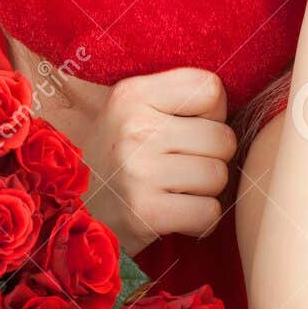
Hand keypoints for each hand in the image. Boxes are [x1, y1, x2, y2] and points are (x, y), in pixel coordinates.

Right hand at [66, 67, 238, 253]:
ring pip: (218, 176)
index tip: (184, 128)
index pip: (211, 89)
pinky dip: (198, 219)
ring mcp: (139, 170)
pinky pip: (209, 212)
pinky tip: (173, 214)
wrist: (70, 212)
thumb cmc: (115, 159)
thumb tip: (237, 108)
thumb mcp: (130, 112)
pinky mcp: (146, 212)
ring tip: (172, 190)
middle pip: (222, 137)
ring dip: (204, 190)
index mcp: (131, 94)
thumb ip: (176, 98)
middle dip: (209, 157)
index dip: (209, 113)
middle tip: (177, 166)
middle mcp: (134, 127)